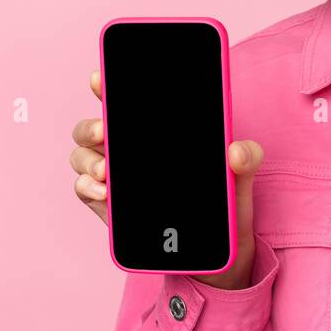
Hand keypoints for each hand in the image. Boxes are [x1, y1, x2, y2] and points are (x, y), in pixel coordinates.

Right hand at [69, 68, 263, 289]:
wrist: (218, 252)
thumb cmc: (224, 201)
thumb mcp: (241, 176)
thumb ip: (247, 158)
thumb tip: (237, 150)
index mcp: (157, 132)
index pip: (126, 101)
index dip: (107, 85)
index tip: (99, 78)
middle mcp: (129, 148)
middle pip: (95, 126)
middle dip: (92, 125)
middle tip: (105, 131)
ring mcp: (115, 175)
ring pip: (83, 155)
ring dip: (87, 159)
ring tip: (106, 170)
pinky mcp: (108, 205)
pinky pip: (84, 189)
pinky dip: (87, 186)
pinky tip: (104, 191)